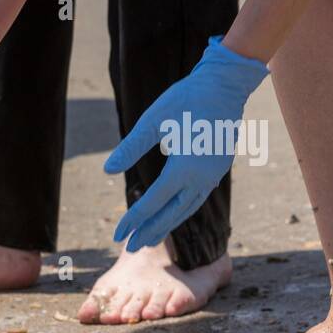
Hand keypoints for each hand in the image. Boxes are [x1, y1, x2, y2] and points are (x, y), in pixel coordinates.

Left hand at [105, 37, 268, 249]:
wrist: (225, 85)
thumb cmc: (185, 99)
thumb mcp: (153, 120)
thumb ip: (131, 147)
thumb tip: (108, 170)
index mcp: (184, 167)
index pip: (153, 202)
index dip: (134, 220)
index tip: (118, 234)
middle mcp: (202, 177)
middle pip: (172, 213)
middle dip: (150, 231)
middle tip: (130, 247)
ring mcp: (213, 175)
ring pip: (188, 209)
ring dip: (167, 225)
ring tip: (148, 239)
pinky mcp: (218, 169)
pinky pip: (197, 198)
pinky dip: (182, 211)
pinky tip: (171, 216)